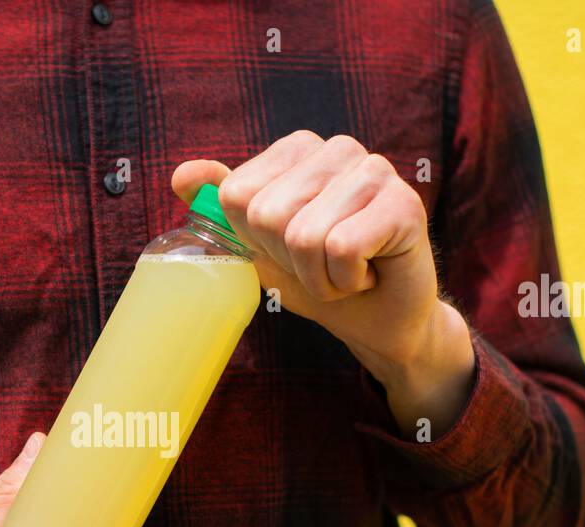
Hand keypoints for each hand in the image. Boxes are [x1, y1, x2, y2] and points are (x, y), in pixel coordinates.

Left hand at [172, 130, 475, 437]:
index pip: (237, 197)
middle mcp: (337, 149)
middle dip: (290, 261)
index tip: (292, 251)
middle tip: (324, 264)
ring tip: (346, 271)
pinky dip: (347, 280)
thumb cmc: (320, 279)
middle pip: (267, 215)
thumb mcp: (260, 246)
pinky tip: (370, 273)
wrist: (378, 320)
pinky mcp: (404, 202)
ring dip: (320, 277)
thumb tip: (181, 175)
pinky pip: (342, 248)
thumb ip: (223, 206)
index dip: (258, 241)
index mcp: (298, 150)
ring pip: (305, 236)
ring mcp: (375, 170)